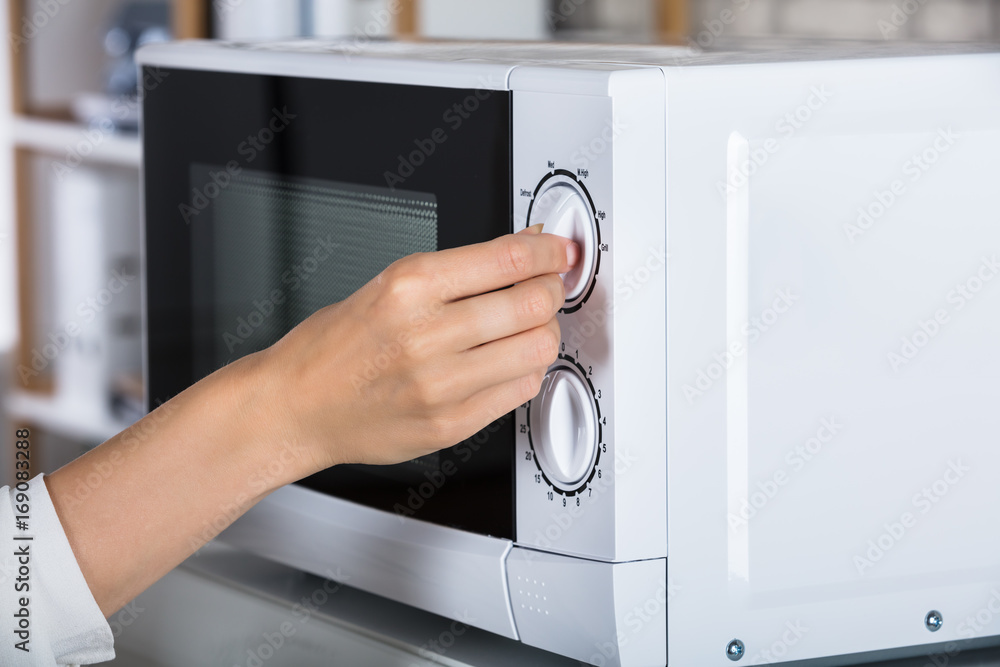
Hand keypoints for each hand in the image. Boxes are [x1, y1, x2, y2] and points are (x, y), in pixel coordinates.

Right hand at [259, 226, 578, 470]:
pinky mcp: (451, 424)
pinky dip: (526, 370)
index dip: (548, 252)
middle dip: (551, 289)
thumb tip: (522, 248)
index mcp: (409, 287)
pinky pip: (521, 390)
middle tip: (546, 286)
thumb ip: (460, 269)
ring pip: (538, 349)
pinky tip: (507, 361)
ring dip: (544, 332)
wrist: (297, 407)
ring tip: (527, 326)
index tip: (557, 251)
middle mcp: (427, 335)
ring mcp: (441, 385)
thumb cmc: (335, 346)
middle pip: (533, 303)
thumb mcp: (388, 283)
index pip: (508, 258)